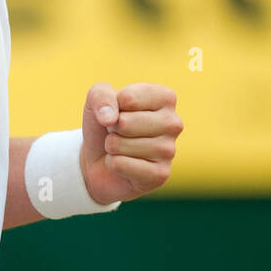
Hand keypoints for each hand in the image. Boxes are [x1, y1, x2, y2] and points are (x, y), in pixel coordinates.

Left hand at [79, 82, 182, 204]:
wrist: (99, 161)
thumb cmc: (104, 126)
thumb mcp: (96, 100)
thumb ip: (100, 95)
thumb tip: (110, 119)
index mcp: (165, 98)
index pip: (128, 98)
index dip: (112, 107)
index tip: (119, 113)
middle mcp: (174, 123)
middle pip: (125, 122)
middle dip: (111, 129)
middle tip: (119, 134)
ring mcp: (170, 150)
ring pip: (121, 144)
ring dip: (111, 147)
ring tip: (121, 148)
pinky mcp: (160, 175)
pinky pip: (120, 164)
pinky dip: (112, 164)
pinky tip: (123, 165)